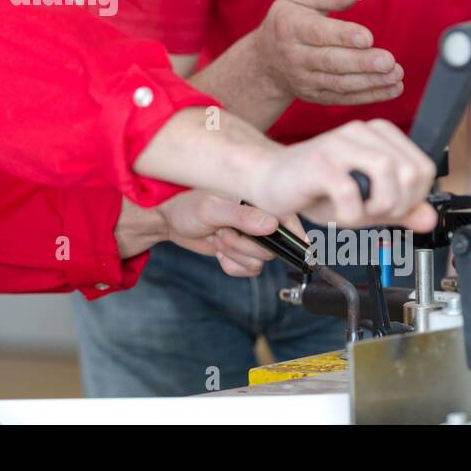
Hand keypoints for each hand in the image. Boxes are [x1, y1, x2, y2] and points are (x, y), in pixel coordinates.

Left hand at [114, 190, 292, 276]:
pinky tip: (218, 251)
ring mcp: (250, 237)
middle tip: (223, 231)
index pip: (288, 218)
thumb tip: (272, 225)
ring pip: (259, 261)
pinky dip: (231, 265)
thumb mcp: (212, 208)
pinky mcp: (241, 251)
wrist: (168, 220)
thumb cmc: (186, 205)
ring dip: (234, 254)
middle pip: (272, 249)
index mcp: (258, 200)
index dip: (296, 235)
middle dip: (243, 245)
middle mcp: (258, 219)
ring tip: (217, 237)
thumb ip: (242, 216)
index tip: (302, 249)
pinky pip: (248, 270)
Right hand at [246, 119, 437, 231]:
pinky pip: (350, 192)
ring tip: (357, 215)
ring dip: (377, 208)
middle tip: (375, 216)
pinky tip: (338, 216)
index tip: (392, 211)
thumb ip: (398, 209)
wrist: (268, 180)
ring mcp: (338, 144)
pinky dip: (350, 215)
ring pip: (387, 172)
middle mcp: (360, 132)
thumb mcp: (365, 202)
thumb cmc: (314, 188)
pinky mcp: (318, 162)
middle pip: (409, 171)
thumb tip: (430, 219)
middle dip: (399, 205)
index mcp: (377, 135)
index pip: (423, 168)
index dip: (414, 199)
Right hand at [255, 0, 402, 105]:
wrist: (265, 60)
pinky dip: (370, 96)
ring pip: (340, 84)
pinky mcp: (316, 96)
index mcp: (290, 27)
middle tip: (388, 61)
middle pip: (331, 62)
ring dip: (371, 82)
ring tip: (396, 75)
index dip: (343, 36)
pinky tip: (393, 89)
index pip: (317, 33)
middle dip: (361, 63)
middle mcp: (294, 57)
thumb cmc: (290, 18)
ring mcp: (304, 80)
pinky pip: (344, 98)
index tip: (368, 38)